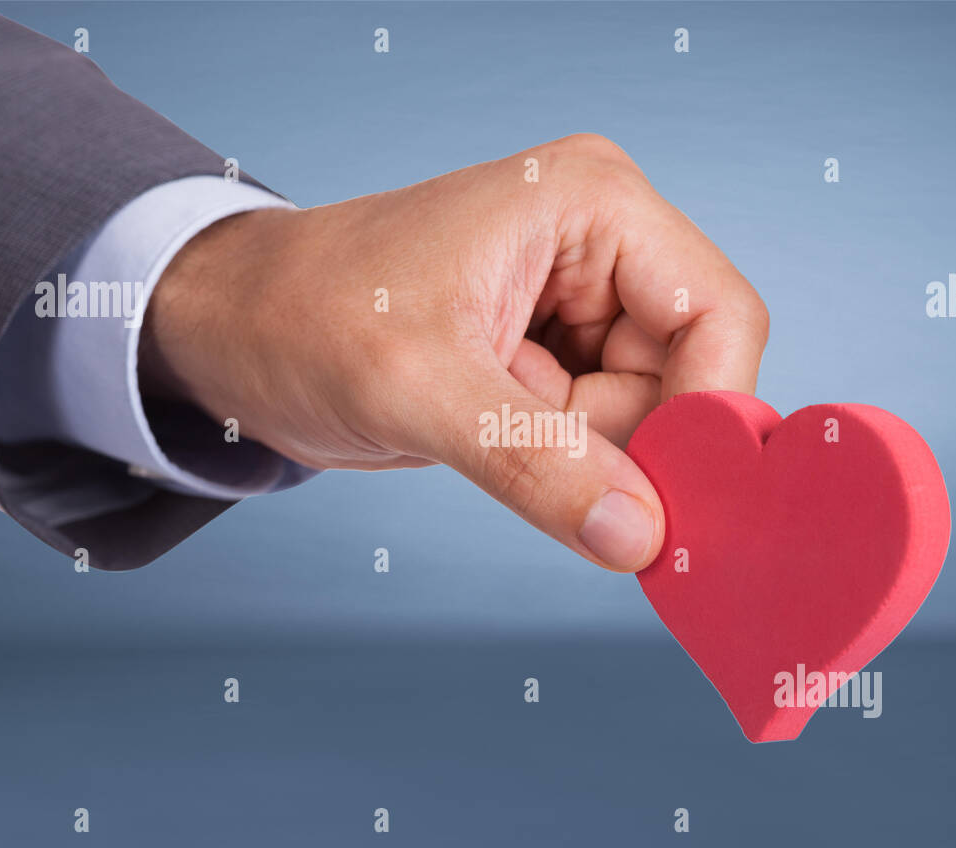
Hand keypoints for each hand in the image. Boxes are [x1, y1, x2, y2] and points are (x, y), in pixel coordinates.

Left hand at [143, 134, 768, 571]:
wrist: (236, 331)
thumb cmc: (303, 315)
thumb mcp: (414, 387)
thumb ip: (534, 460)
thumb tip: (641, 535)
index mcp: (593, 205)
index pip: (719, 317)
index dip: (706, 417)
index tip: (664, 504)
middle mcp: (604, 247)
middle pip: (688, 379)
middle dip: (627, 446)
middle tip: (530, 461)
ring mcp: (583, 307)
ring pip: (650, 421)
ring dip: (583, 460)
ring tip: (481, 427)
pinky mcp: (556, 361)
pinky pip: (606, 438)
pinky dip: (567, 470)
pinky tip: (490, 439)